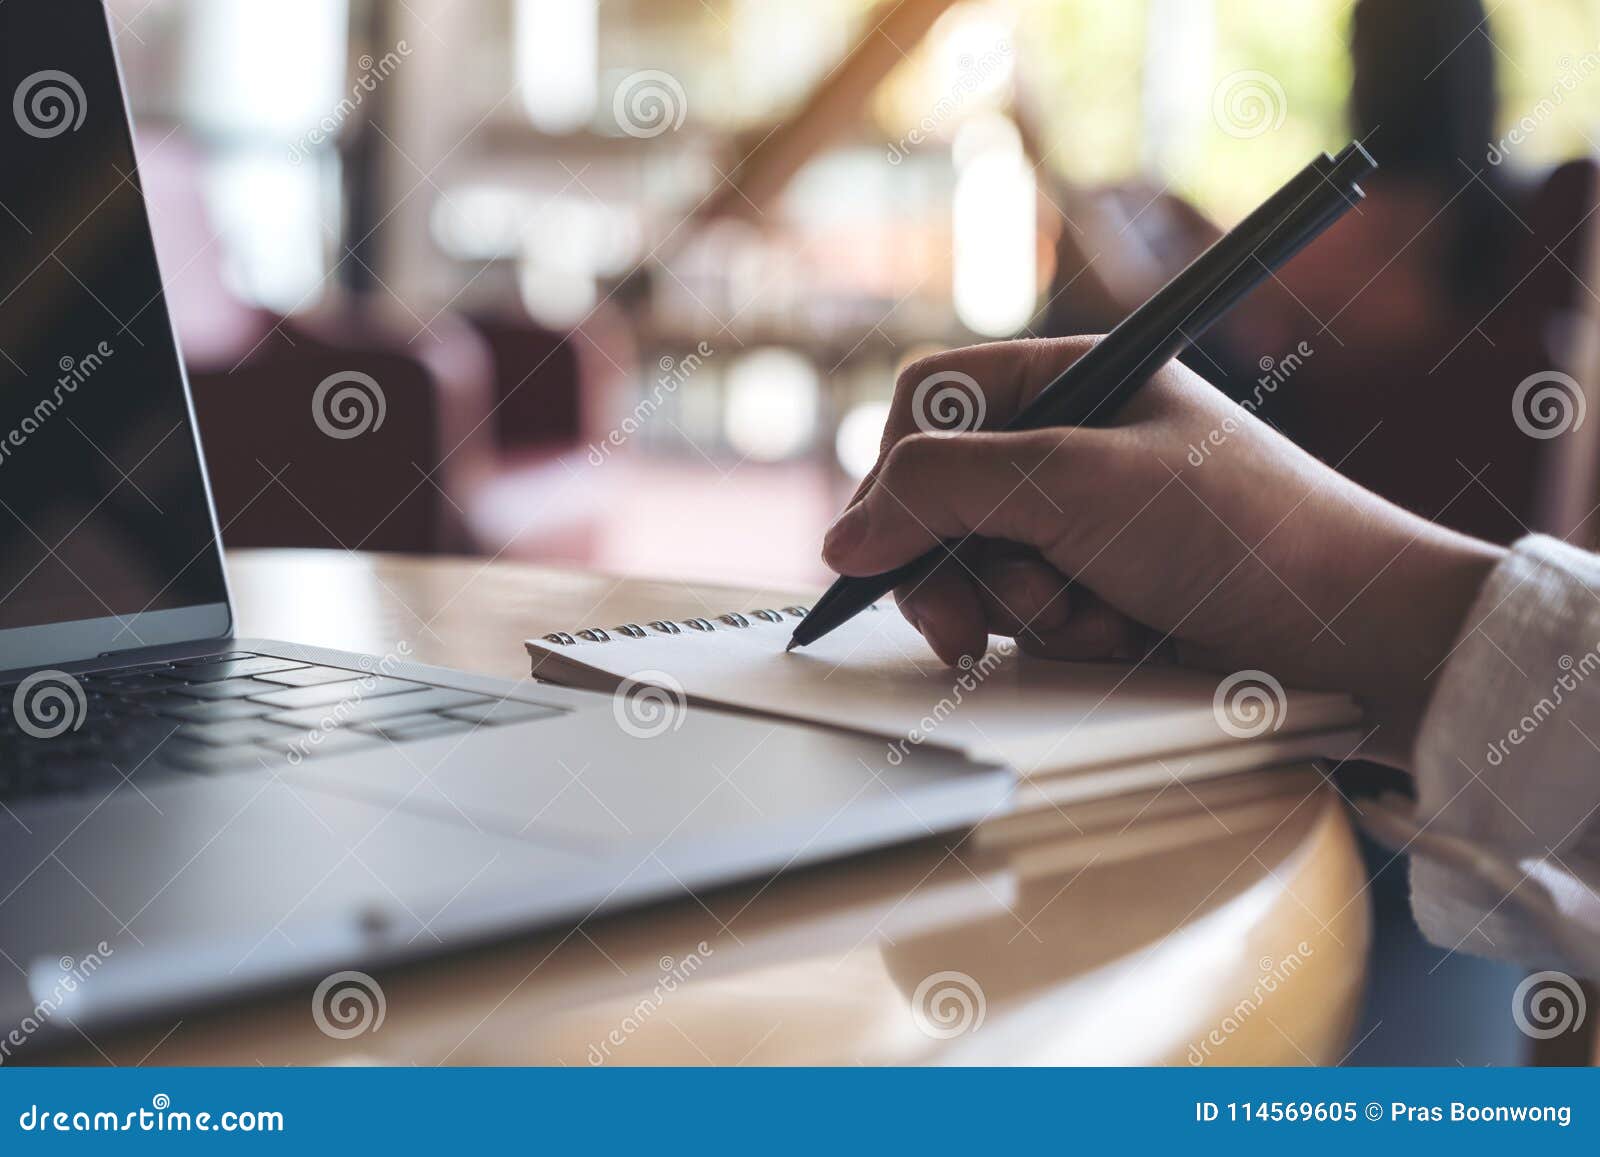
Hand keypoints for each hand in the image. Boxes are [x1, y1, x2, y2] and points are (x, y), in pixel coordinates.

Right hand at [822, 337, 1505, 766]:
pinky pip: (1021, 614)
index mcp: (1067, 379)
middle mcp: (1065, 444)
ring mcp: (1079, 520)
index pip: (930, 404)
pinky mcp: (1095, 588)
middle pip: (937, 497)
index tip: (882, 546)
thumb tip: (841, 536)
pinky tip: (1115, 636)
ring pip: (974, 565)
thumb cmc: (1238, 530)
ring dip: (1016, 606)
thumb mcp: (1077, 484)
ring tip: (1087, 618)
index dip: (895, 473)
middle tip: (966, 621)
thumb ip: (945, 490)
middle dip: (956, 563)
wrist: (1353, 631)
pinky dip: (1055, 635)